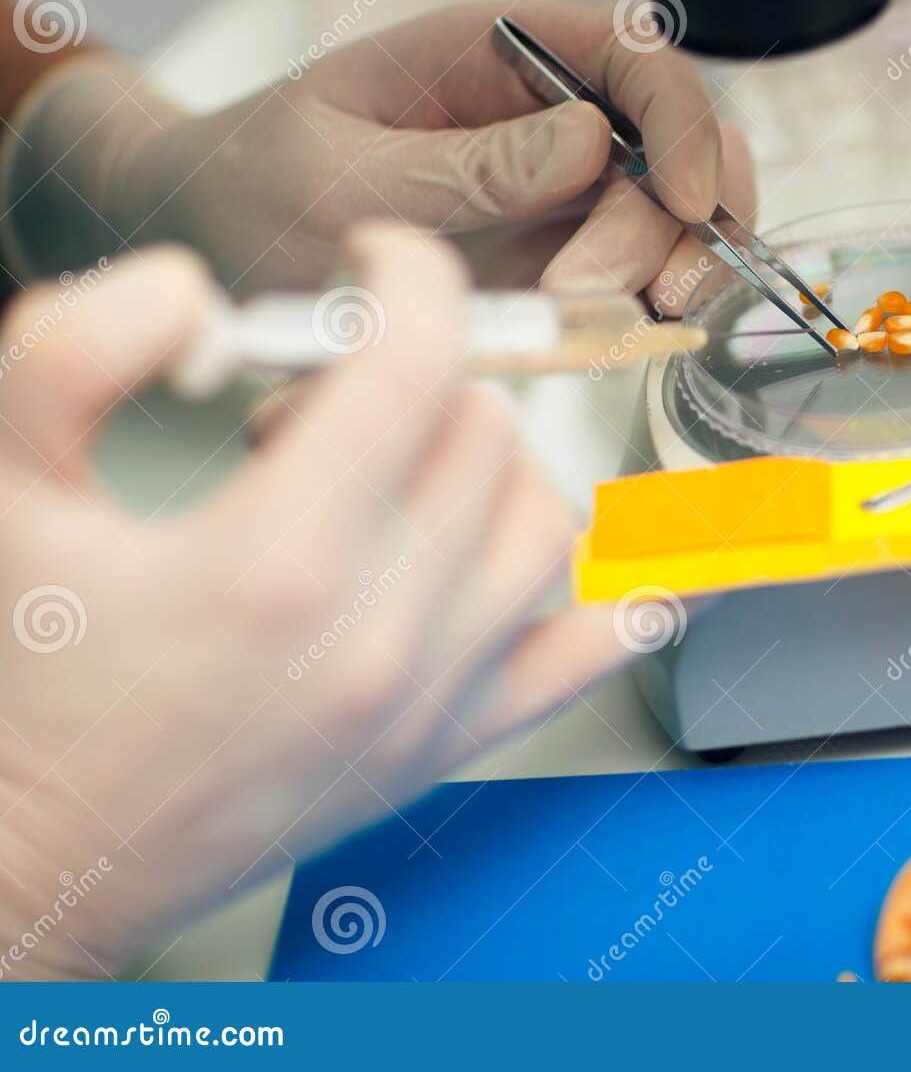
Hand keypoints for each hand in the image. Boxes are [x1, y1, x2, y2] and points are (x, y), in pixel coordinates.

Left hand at [0, 2, 754, 309]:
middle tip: (581, 293)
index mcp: (500, 54)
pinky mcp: (555, 260)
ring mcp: (558, 194)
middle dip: (660, 226)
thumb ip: (464, 167)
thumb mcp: (343, 174)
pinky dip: (642, 312)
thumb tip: (590, 144)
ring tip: (593, 323)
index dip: (683, 124)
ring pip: (672, 223)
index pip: (635, 62)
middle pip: (673, 153)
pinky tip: (601, 337)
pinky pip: (635, 280)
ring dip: (665, 274)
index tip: (685, 202)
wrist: (217, 239)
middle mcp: (547, 118)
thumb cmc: (258, 182)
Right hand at [0, 225, 628, 978]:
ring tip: (394, 473)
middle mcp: (382, 635)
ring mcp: (433, 697)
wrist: (49, 851)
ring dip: (486, 464)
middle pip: (480, 433)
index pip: (418, 363)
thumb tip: (197, 291)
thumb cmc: (30, 684)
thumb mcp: (8, 485)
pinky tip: (643, 566)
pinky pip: (583, 660)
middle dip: (414, 381)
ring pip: (543, 523)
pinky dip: (625, 601)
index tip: (380, 262)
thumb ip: (77, 349)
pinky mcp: (450, 743)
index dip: (408, 277)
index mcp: (280, 560)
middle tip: (326, 401)